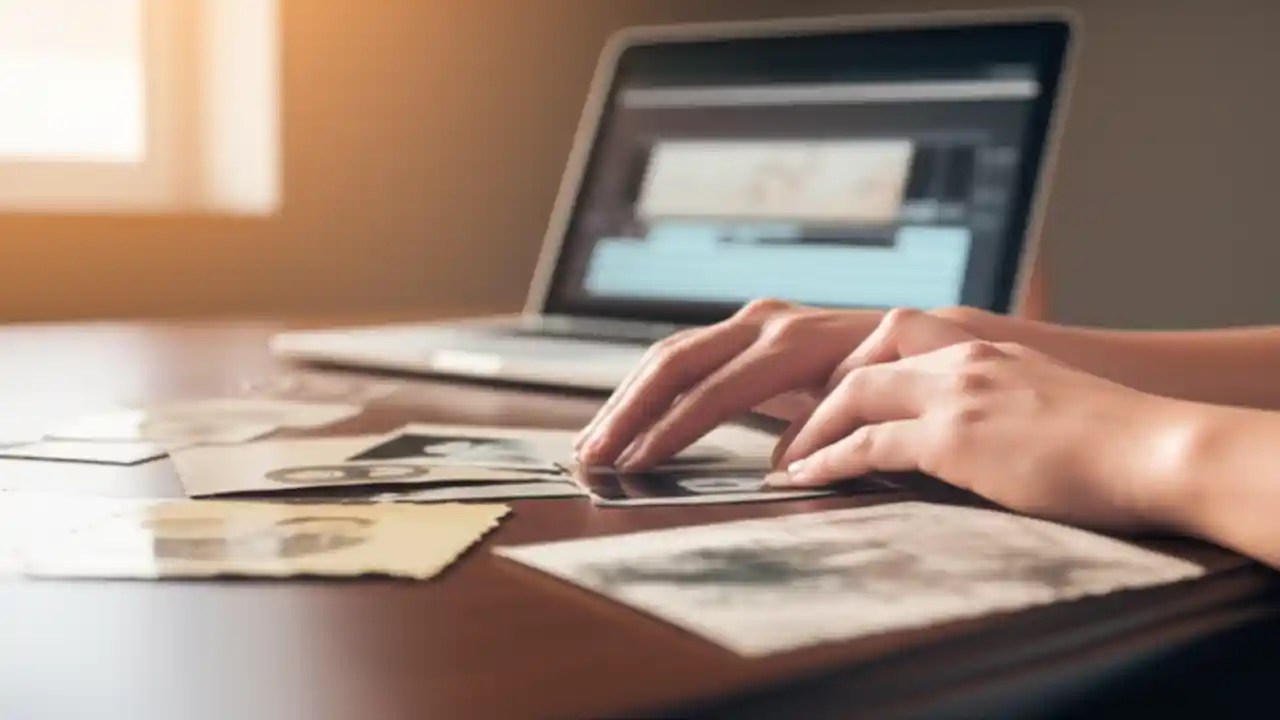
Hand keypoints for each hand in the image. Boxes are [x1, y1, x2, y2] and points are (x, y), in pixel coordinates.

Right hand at [574, 299, 886, 468]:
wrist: (918, 338)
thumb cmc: (896, 380)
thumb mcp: (867, 405)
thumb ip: (823, 430)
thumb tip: (779, 464)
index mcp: (792, 342)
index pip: (715, 388)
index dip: (673, 428)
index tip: (635, 463)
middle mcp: (763, 323)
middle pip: (675, 362)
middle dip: (629, 411)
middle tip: (591, 456)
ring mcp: (750, 323)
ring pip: (670, 357)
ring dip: (627, 402)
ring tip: (590, 445)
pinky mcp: (743, 332)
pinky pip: (684, 359)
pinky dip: (649, 392)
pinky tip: (622, 423)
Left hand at [773, 333, 1195, 531]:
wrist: (1159, 449)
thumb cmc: (1115, 439)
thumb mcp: (1046, 397)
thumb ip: (1002, 398)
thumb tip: (978, 429)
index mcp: (985, 346)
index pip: (894, 339)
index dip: (851, 371)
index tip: (828, 402)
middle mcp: (963, 357)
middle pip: (860, 362)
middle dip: (815, 398)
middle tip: (791, 437)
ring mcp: (957, 392)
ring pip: (854, 396)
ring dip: (811, 431)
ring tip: (785, 466)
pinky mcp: (955, 435)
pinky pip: (870, 443)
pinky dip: (830, 461)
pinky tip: (807, 480)